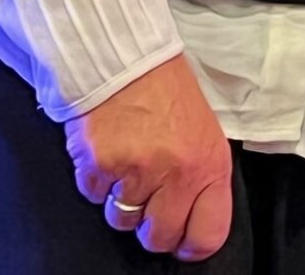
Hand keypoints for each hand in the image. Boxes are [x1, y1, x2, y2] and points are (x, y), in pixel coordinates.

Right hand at [64, 54, 232, 261]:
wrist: (127, 60)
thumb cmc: (168, 94)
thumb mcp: (203, 133)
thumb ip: (201, 177)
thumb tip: (191, 223)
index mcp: (210, 165)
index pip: (208, 235)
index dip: (191, 243)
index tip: (181, 239)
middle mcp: (177, 174)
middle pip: (158, 237)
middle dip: (150, 227)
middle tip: (147, 199)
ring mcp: (136, 173)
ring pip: (121, 220)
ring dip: (121, 201)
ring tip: (128, 163)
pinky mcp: (99, 168)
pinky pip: (93, 197)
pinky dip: (97, 181)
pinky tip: (108, 150)